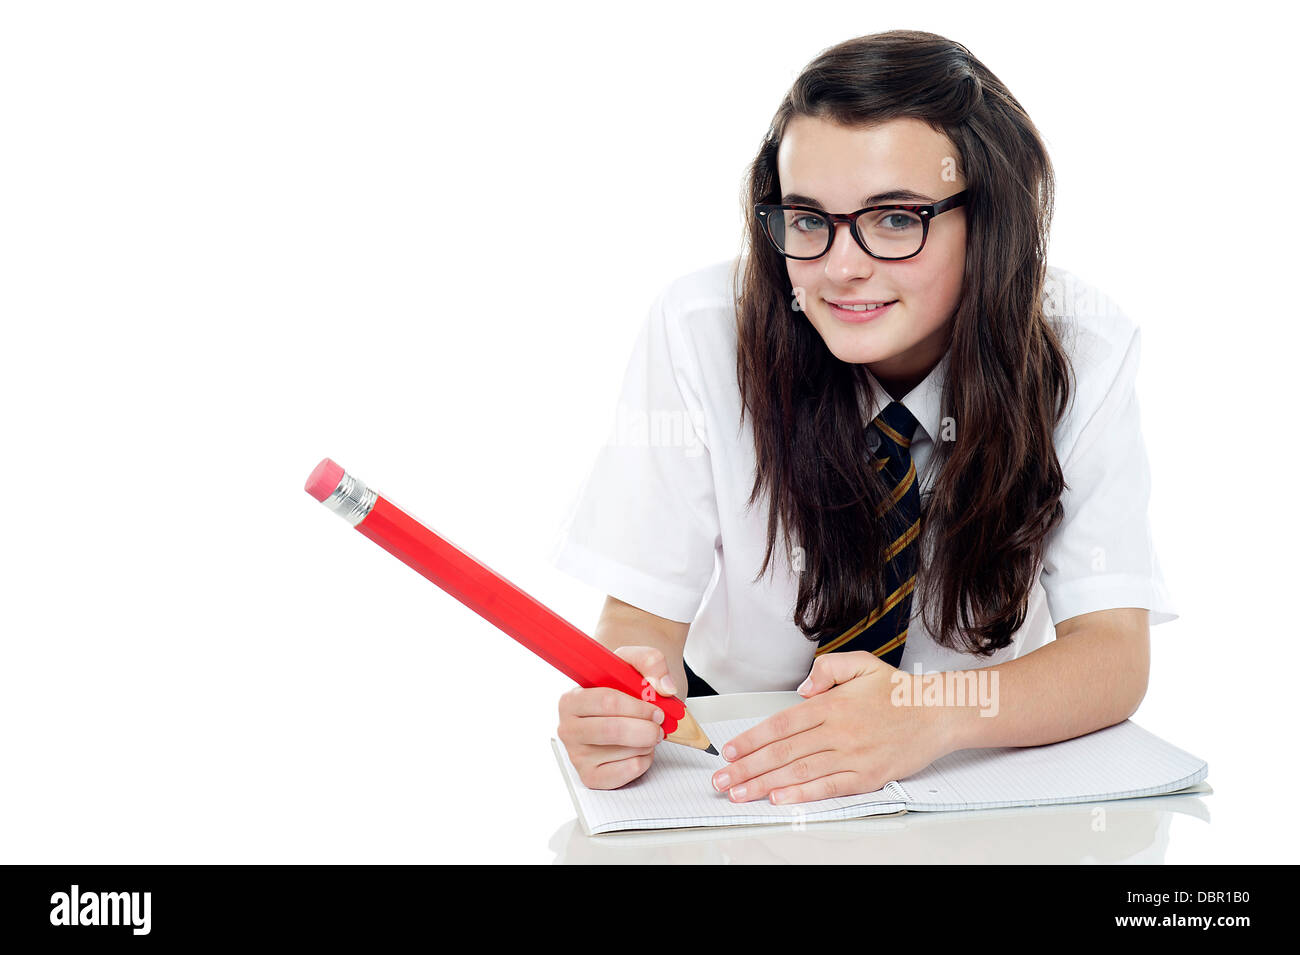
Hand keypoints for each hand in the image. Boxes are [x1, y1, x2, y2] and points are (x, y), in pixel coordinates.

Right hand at [556, 646, 677, 789]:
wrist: (626, 710)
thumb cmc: (624, 688)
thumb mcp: (635, 664)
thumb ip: (652, 662)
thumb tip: (664, 687)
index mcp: (571, 699)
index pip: (605, 702)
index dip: (637, 707)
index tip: (656, 709)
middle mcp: (568, 728)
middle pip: (612, 731)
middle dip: (645, 729)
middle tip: (659, 726)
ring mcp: (577, 755)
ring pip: (623, 752)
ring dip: (647, 743)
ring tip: (645, 734)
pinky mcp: (591, 776)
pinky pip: (625, 773)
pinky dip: (643, 761)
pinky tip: (639, 750)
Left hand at [710, 651, 952, 804]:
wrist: (938, 713)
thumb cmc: (898, 692)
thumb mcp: (861, 663)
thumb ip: (827, 668)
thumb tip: (802, 689)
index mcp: (832, 704)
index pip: (781, 724)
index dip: (752, 739)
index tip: (730, 751)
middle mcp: (838, 731)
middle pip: (783, 752)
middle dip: (747, 768)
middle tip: (721, 781)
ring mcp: (852, 756)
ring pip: (800, 772)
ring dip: (765, 785)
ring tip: (739, 794)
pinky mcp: (867, 777)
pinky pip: (828, 787)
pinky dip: (802, 795)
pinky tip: (779, 800)